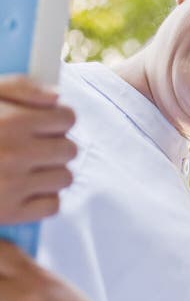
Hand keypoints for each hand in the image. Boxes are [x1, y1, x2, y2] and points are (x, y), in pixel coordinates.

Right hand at [0, 75, 76, 222]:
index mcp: (12, 122)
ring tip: (27, 168)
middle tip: (34, 147)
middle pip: (70, 149)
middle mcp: (17, 154)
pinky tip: (23, 189)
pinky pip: (52, 206)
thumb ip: (20, 87)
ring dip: (51, 173)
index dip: (58, 119)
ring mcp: (13, 186)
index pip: (68, 119)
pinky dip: (42, 199)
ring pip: (64, 178)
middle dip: (55, 146)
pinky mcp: (9, 213)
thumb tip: (57, 98)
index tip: (46, 123)